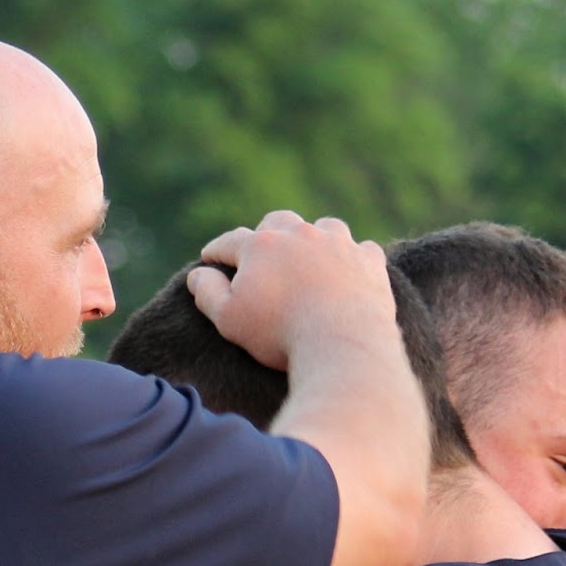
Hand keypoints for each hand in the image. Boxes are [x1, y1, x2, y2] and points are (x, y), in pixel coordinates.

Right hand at [188, 211, 394, 372]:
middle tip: (261, 252)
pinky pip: (360, 249)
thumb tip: (197, 275)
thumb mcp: (229, 319)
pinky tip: (348, 269)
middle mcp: (299, 233)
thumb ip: (208, 294)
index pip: (230, 242)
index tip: (209, 258)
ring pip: (321, 227)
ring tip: (308, 256)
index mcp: (260, 246)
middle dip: (265, 234)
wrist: (341, 343)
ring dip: (311, 238)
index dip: (216, 251)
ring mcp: (338, 243)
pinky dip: (351, 257)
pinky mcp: (368, 260)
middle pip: (277, 222)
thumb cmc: (279, 334)